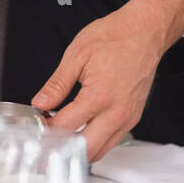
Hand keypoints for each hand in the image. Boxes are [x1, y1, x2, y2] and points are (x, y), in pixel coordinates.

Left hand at [32, 0, 183, 162]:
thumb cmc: (115, 37)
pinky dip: (95, 142)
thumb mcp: (77, 55)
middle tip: (46, 141)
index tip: (38, 124)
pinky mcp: (134, 118)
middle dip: (61, 149)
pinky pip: (112, 141)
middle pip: (84, 149)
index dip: (46, 129)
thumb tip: (40, 102)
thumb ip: (57, 84)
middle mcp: (117, 112)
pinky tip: (82, 130)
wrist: (144, 31)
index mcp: (99, 96)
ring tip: (62, 137)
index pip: (65, 126)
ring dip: (79, 149)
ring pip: (100, 151)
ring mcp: (128, 118)